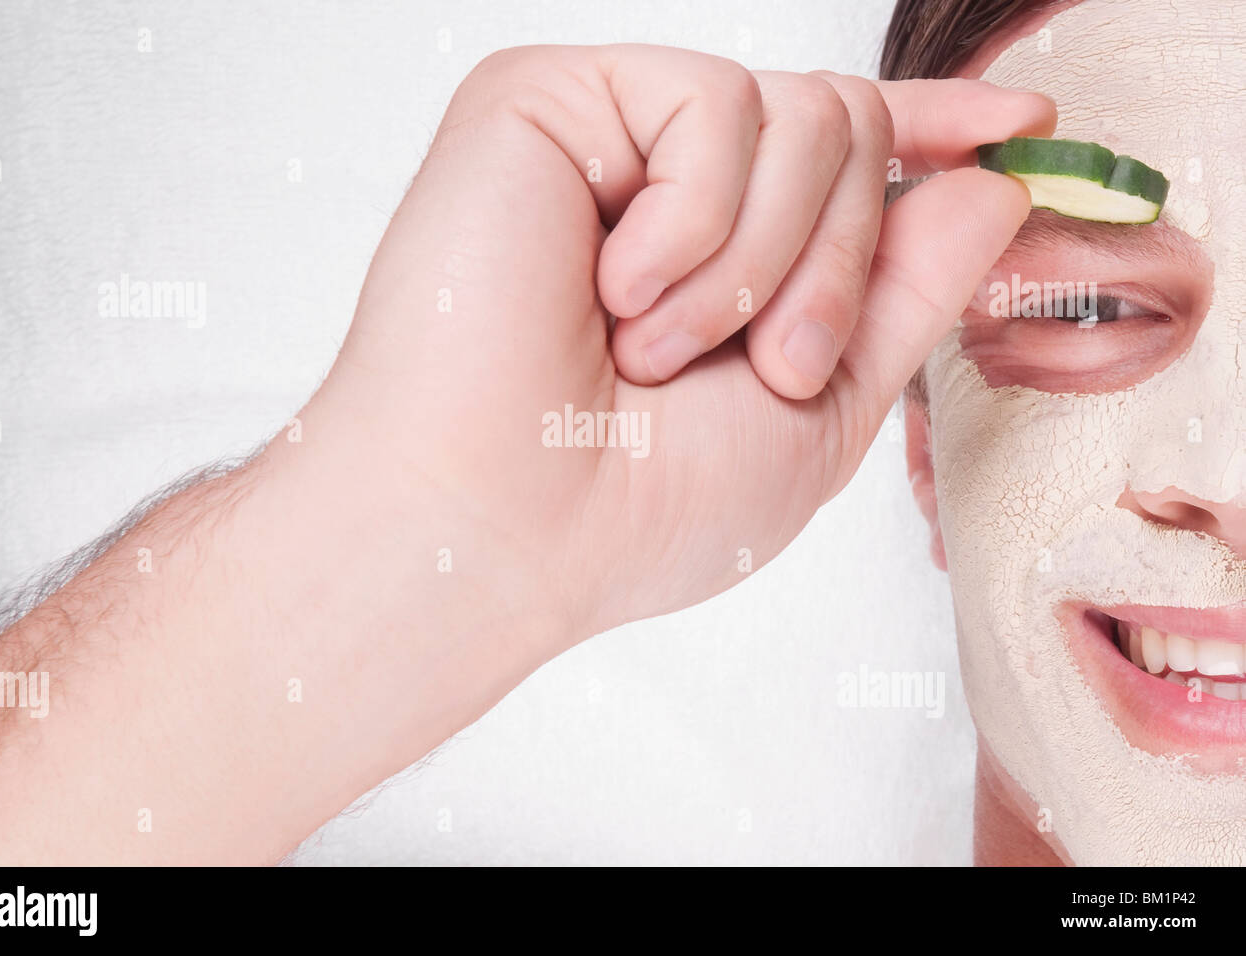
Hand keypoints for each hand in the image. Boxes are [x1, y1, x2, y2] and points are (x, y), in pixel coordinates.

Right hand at [309, 44, 1054, 653]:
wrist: (503, 527)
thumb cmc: (639, 504)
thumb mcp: (818, 411)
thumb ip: (906, 291)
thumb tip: (987, 183)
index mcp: (722, 252)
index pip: (845, 157)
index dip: (938, 133)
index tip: (1021, 128)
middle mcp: (667, 184)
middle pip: (850, 129)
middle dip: (840, 269)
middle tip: (764, 367)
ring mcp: (609, 138)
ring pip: (806, 112)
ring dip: (760, 264)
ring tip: (656, 349)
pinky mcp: (547, 98)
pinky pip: (713, 107)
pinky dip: (695, 225)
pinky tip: (614, 292)